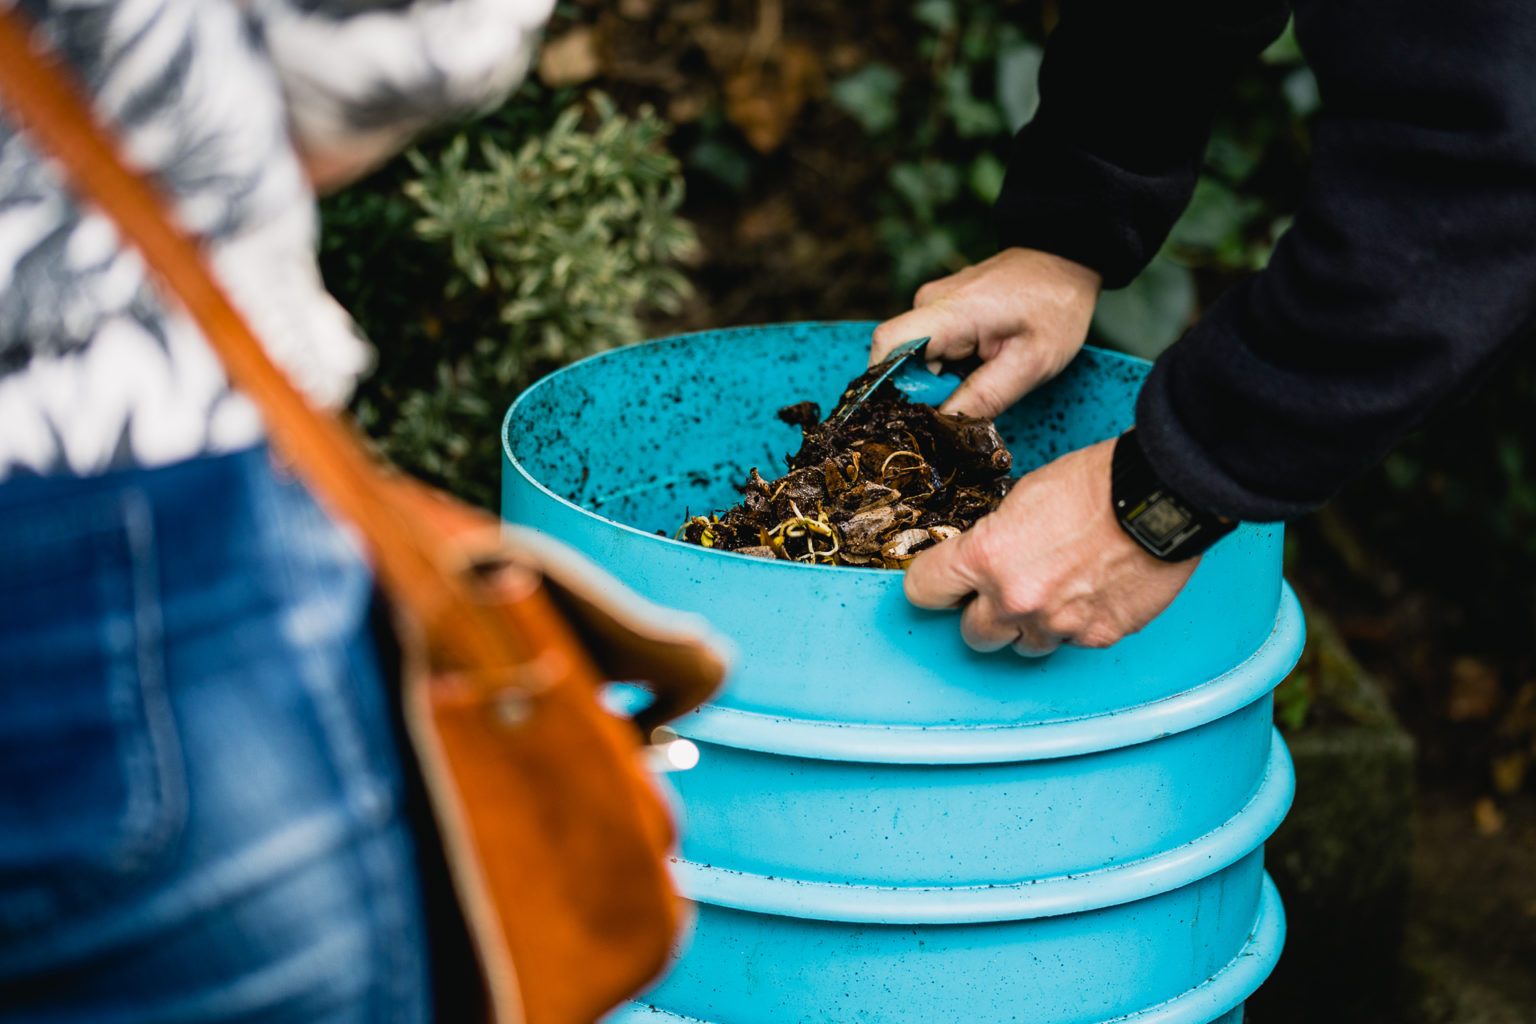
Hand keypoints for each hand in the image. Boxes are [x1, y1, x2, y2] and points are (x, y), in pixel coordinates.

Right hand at [871, 247, 1101, 419]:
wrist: (1066, 261)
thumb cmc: (1055, 308)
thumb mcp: (1031, 363)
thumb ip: (985, 397)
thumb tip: (943, 430)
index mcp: (950, 312)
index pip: (887, 347)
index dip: (888, 386)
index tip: (918, 414)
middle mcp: (929, 302)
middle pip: (900, 361)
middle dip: (926, 391)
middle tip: (970, 399)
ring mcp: (933, 302)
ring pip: (915, 358)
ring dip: (940, 379)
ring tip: (984, 373)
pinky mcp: (939, 307)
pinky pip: (928, 347)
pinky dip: (948, 365)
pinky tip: (979, 362)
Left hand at [904, 438, 1197, 655]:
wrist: (1160, 497)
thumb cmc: (1097, 485)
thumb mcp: (1023, 497)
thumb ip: (994, 539)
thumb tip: (984, 561)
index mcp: (985, 557)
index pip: (924, 590)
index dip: (933, 584)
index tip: (943, 583)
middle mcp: (1013, 600)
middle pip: (971, 634)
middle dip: (983, 614)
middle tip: (1003, 591)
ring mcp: (1055, 625)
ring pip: (1021, 647)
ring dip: (1029, 625)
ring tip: (1054, 590)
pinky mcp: (1095, 636)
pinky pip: (1069, 643)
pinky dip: (1074, 626)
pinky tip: (1089, 594)